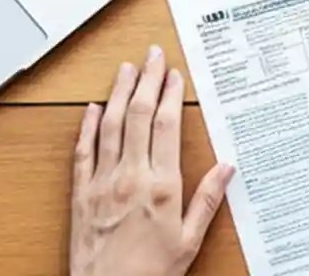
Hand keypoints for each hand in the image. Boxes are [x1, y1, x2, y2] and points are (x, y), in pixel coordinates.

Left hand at [70, 46, 234, 275]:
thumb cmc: (150, 274)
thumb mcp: (189, 241)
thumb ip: (207, 200)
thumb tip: (227, 167)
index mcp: (162, 186)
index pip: (166, 126)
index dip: (170, 95)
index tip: (174, 75)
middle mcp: (130, 176)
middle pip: (139, 116)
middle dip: (146, 81)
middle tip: (152, 56)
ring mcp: (102, 182)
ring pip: (110, 125)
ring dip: (118, 93)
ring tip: (125, 69)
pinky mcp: (81, 194)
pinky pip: (82, 151)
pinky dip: (86, 126)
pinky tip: (92, 108)